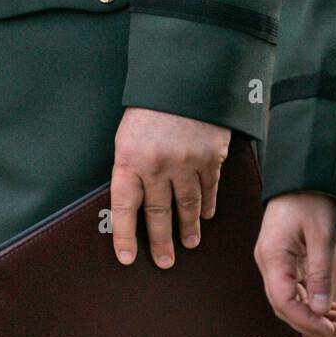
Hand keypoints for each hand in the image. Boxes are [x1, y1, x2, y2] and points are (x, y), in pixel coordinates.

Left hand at [110, 107, 229, 267]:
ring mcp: (186, 163)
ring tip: (189, 242)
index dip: (124, 236)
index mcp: (130, 158)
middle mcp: (157, 165)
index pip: (124, 207)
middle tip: (165, 261)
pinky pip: (209, 189)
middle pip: (158, 214)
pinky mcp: (211, 157)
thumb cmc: (151, 104)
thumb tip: (134, 199)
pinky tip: (206, 215)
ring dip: (188, 227)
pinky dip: (208, 205)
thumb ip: (131, 164)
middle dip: (160, 241)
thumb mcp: (128, 132)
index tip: (127, 257)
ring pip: (187, 206)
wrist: (185, 75)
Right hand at [254, 191, 335, 336]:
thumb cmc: (311, 199)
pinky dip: (313, 300)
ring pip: (291, 298)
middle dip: (312, 322)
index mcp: (272, 255)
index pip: (283, 301)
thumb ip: (320, 274)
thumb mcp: (322, 236)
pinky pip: (296, 287)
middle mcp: (268, 261)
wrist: (305, 176)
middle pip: (285, 305)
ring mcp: (275, 261)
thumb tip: (319, 309)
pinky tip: (333, 308)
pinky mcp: (285, 259)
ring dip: (315, 313)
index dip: (307, 320)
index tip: (331, 328)